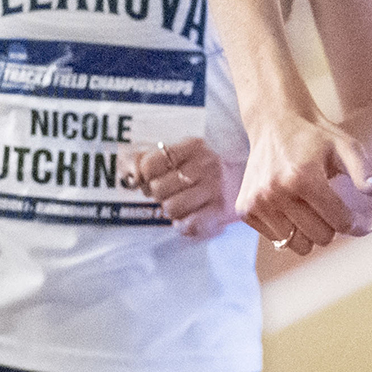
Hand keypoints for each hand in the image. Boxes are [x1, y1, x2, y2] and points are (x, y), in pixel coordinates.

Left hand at [124, 138, 240, 239]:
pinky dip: (185, 224)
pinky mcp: (221, 211)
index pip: (150, 164)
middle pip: (158, 189)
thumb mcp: (177, 154)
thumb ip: (146, 159)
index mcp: (193, 146)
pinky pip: (188, 225)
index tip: (154, 176)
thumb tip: (128, 175)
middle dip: (160, 193)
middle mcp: (206, 164)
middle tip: (171, 191)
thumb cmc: (201, 168)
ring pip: (171, 208)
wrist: (244, 179)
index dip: (146, 175)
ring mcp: (215, 188)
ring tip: (183, 202)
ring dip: (172, 209)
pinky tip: (191, 215)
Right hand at [237, 113, 371, 256]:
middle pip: (321, 237)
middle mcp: (276, 192)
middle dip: (334, 226)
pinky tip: (292, 207)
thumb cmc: (316, 137)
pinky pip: (277, 240)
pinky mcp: (245, 209)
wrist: (275, 122)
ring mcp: (257, 202)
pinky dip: (290, 229)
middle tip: (334, 208)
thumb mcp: (347, 146)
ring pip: (298, 244)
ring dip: (311, 231)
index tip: (367, 224)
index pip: (340, 221)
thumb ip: (363, 170)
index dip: (359, 225)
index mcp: (303, 177)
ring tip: (313, 208)